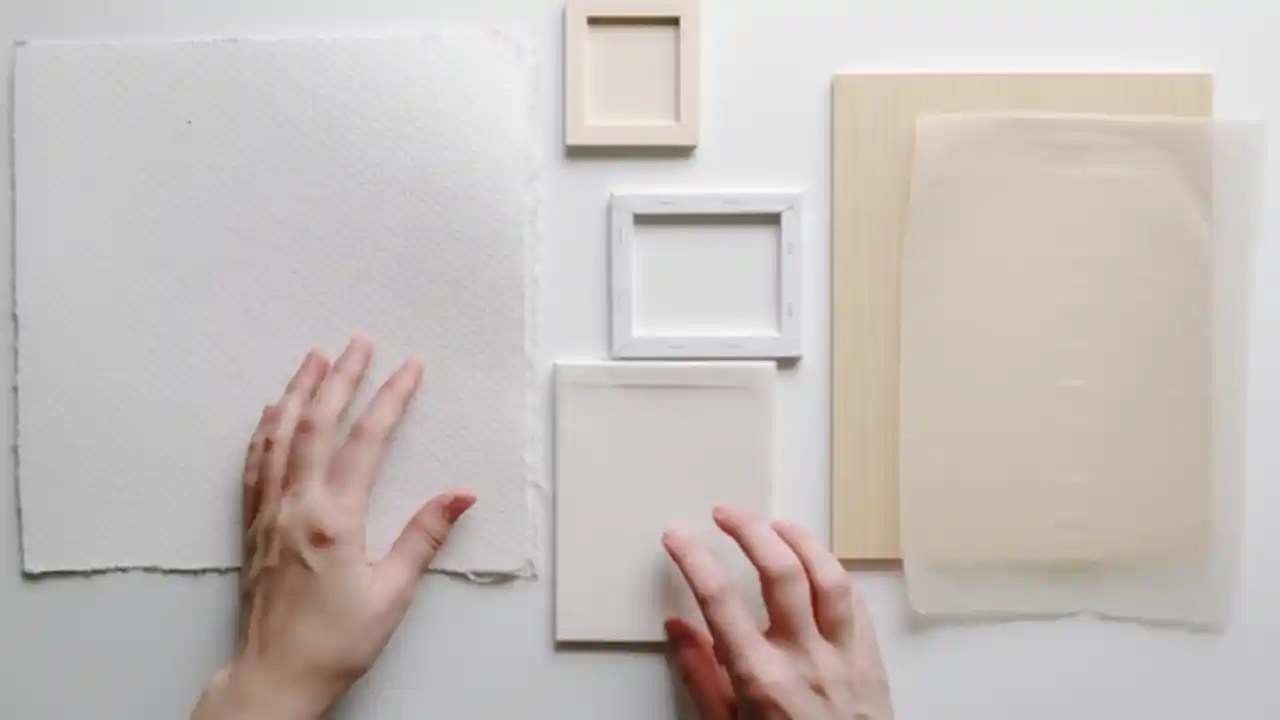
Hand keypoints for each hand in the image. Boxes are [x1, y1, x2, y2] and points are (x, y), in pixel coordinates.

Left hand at [193, 336, 475, 719]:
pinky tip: (273, 412)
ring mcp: (269, 512)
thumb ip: (424, 536)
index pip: (366, 441)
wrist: (275, 675)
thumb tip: (461, 495)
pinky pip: (256, 462)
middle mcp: (296, 506)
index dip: (390, 398)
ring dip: (299, 390)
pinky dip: (266, 429)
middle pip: (317, 423)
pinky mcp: (254, 525)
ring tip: (315, 357)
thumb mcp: (393, 593)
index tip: (409, 368)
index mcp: (334, 519)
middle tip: (359, 342)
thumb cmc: (334, 642)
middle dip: (341, 377)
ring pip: (281, 435)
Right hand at [663, 507, 892, 719]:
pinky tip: (818, 563)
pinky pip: (857, 604)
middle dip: (749, 531)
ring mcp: (844, 658)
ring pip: (830, 578)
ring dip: (801, 540)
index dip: (694, 560)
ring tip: (776, 523)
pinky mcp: (871, 661)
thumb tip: (677, 628)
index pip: (720, 602)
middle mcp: (805, 661)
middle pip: (780, 573)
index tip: (677, 537)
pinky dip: (835, 575)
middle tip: (725, 512)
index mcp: (762, 680)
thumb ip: (702, 678)